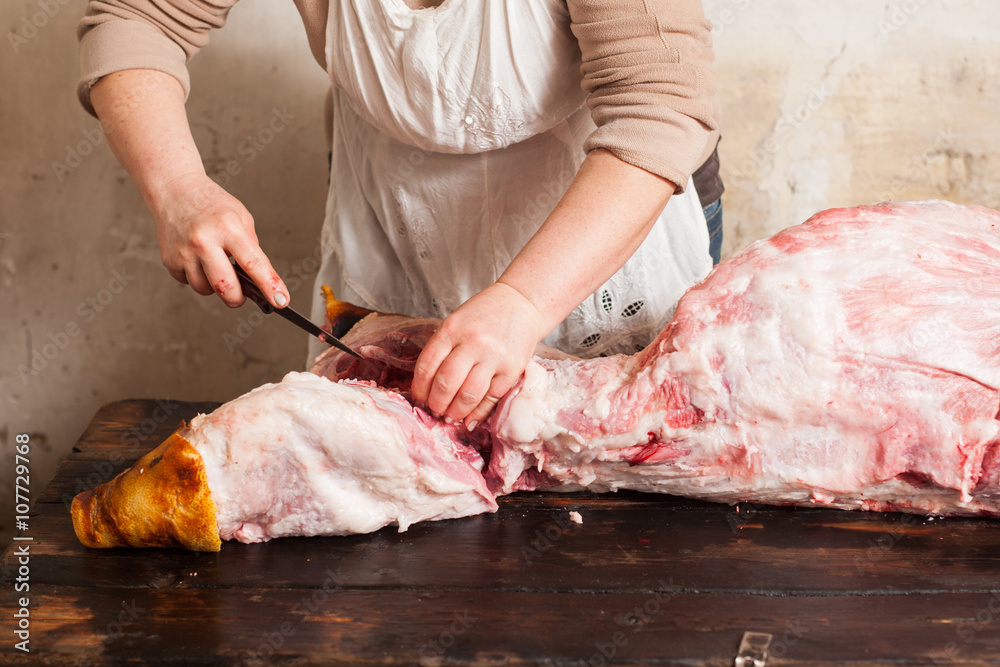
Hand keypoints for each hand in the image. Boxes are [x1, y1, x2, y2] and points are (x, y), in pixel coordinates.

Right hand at [149, 172, 287, 308]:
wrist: (174, 191)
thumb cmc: (211, 204)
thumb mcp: (241, 217)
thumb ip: (251, 247)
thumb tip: (259, 278)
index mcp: (228, 228)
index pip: (253, 263)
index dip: (269, 285)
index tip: (281, 300)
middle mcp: (204, 241)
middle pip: (226, 287)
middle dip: (238, 298)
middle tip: (242, 295)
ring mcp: (184, 253)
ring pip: (206, 290)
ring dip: (216, 287)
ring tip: (216, 265)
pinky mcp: (170, 261)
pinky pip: (189, 283)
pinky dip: (198, 278)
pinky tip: (198, 260)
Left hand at [411, 282, 545, 428]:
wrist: (521, 305)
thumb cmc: (484, 315)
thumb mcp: (456, 323)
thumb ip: (442, 349)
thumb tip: (428, 387)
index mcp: (452, 329)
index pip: (427, 365)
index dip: (419, 388)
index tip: (419, 399)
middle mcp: (473, 342)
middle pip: (446, 384)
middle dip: (436, 404)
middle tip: (435, 411)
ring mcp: (494, 357)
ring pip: (468, 395)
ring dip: (455, 412)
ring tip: (450, 417)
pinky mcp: (512, 370)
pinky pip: (491, 398)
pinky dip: (478, 414)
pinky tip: (469, 420)